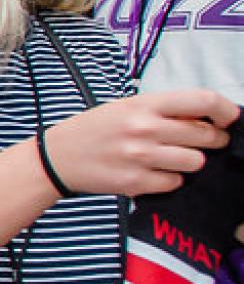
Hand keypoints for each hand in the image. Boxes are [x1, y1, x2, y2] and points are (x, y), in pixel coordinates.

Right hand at [43, 89, 235, 197]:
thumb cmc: (93, 130)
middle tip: (202, 141)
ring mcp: (141, 157)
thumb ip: (164, 110)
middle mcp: (145, 129)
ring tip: (170, 158)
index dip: (226, 110)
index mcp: (144, 104)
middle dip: (212, 140)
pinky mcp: (136, 182)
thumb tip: (208, 118)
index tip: (229, 118)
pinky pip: (175, 182)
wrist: (56, 158)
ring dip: (189, 161)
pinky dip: (169, 179)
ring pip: (195, 161)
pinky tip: (152, 172)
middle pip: (206, 135)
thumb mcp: (126, 107)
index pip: (204, 101)